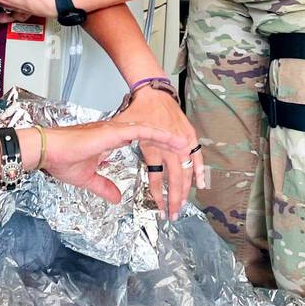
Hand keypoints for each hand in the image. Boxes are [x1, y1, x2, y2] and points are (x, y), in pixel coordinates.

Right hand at [39, 119, 192, 204]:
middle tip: (184, 146)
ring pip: (148, 131)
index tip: (167, 151)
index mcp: (109, 140)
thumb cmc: (61, 161)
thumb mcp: (87, 179)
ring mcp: (114, 131)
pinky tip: (170, 138)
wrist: (47, 151)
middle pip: (147, 134)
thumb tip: (116, 198)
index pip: (137, 140)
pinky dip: (157, 134)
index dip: (153, 144)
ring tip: (185, 142)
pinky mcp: (113, 132)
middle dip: (165, 141)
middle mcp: (114, 133)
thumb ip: (104, 187)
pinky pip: (140, 131)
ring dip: (167, 137)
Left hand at [126, 86, 201, 219]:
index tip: (158, 208)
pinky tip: (201, 183)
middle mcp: (169, 146)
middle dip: (175, 199)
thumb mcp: (122, 129)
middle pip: (175, 179)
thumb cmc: (137, 109)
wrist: (152, 91)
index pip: (157, 178)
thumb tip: (103, 164)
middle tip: (174, 214)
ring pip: (186, 171)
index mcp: (152, 147)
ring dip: (186, 188)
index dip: (157, 195)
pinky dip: (199, 169)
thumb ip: (116, 144)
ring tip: (184, 203)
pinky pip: (197, 155)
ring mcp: (182, 141)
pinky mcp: (189, 135)